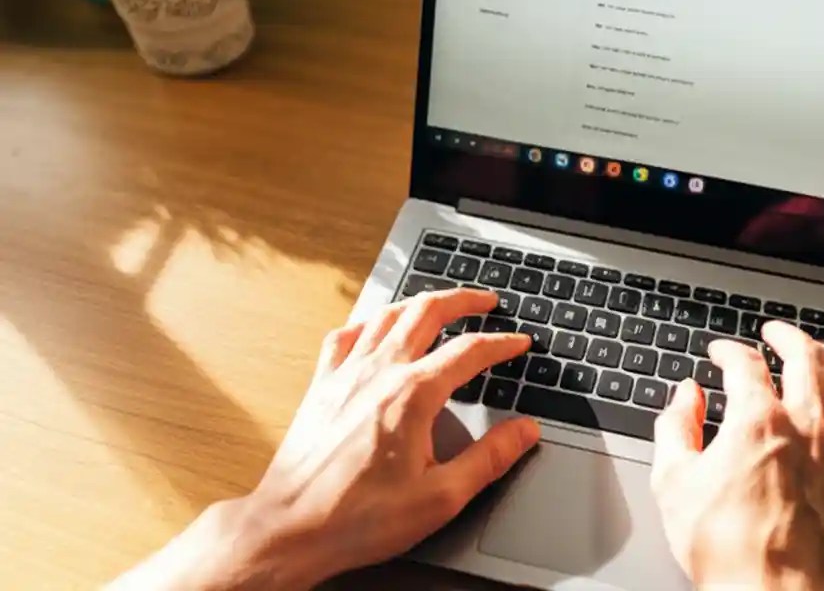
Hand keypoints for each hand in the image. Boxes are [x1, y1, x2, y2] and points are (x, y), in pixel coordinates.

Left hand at [108, 289, 539, 589]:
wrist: (293, 529)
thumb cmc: (360, 518)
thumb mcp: (442, 497)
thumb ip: (490, 459)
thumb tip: (525, 432)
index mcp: (413, 395)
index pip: (469, 351)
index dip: (501, 343)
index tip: (519, 343)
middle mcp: (378, 372)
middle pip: (427, 312)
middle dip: (462, 300)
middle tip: (485, 300)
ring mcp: (345, 374)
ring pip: (387, 315)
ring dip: (420, 303)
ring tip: (440, 304)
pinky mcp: (321, 386)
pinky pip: (345, 335)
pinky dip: (367, 323)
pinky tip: (374, 328)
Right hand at [650, 321, 823, 590]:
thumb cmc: (729, 552)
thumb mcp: (674, 484)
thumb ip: (676, 430)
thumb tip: (684, 398)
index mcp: (757, 422)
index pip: (745, 363)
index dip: (729, 350)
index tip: (722, 353)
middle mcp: (806, 426)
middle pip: (805, 356)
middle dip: (787, 335)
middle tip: (774, 332)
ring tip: (820, 351)